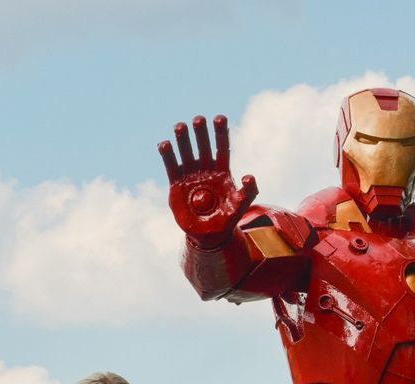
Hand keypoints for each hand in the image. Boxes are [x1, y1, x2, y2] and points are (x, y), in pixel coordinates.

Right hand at [158, 114, 257, 246]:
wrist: (209, 234)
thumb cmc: (227, 218)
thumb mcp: (241, 205)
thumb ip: (249, 191)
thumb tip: (249, 176)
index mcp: (222, 171)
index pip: (222, 147)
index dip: (221, 133)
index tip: (219, 118)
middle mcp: (205, 169)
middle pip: (203, 146)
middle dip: (201, 133)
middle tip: (199, 120)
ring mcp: (191, 175)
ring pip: (186, 153)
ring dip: (183, 140)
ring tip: (180, 127)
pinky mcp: (177, 184)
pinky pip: (171, 167)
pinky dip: (168, 155)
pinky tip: (165, 144)